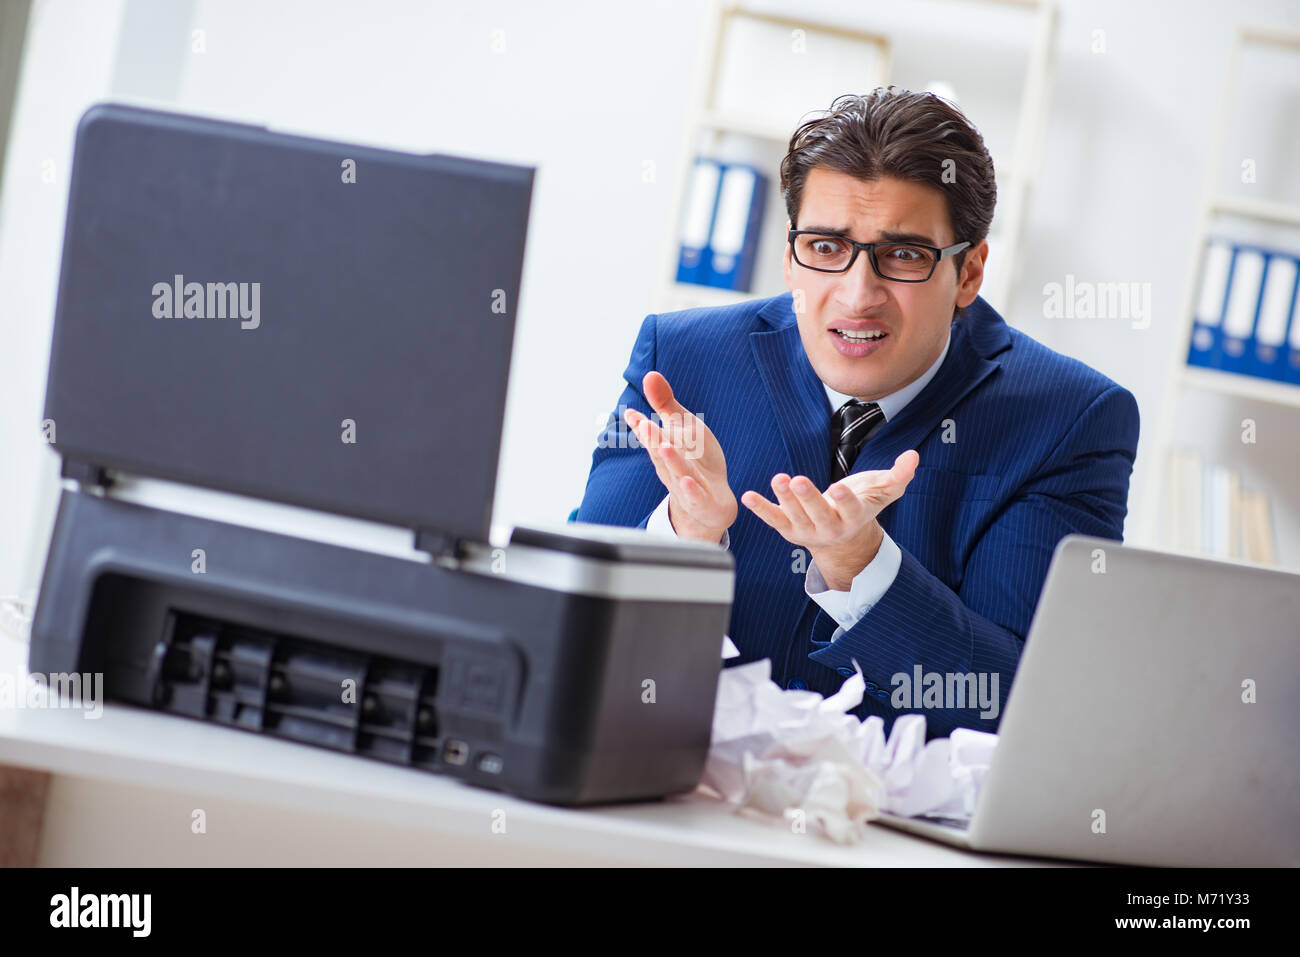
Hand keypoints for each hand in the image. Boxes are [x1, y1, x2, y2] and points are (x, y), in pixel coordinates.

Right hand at [624, 371, 736, 543]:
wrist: (712, 501)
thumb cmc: (696, 460)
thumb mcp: (683, 428)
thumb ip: (666, 405)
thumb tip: (649, 374)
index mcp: (664, 448)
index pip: (651, 435)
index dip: (641, 425)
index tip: (631, 413)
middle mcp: (670, 467)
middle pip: (660, 452)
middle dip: (652, 439)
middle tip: (644, 424)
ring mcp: (684, 486)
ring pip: (676, 471)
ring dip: (670, 460)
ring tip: (664, 446)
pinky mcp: (701, 501)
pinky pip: (694, 496)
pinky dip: (691, 490)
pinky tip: (688, 481)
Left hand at [741, 450, 919, 588]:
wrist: (842, 538)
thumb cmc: (862, 505)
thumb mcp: (883, 492)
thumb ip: (899, 475)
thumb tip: (913, 456)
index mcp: (853, 518)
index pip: (850, 509)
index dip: (845, 500)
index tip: (838, 489)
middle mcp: (830, 527)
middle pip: (818, 513)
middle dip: (807, 498)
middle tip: (797, 480)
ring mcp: (807, 531)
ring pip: (794, 516)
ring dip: (783, 499)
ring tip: (777, 479)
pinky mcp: (788, 529)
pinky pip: (773, 519)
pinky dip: (760, 508)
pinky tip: (748, 496)